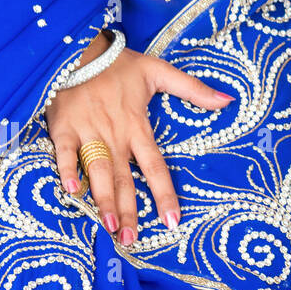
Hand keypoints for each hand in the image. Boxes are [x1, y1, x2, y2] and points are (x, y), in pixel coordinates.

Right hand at [45, 33, 233, 243]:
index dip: (164, 194)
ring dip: (103, 200)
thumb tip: (227, 101)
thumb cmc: (120, 65)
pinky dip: (66, 171)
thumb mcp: (161, 73)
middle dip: (130, 210)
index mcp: (138, 126)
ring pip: (97, 172)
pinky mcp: (62, 128)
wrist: (80, 49)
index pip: (155, 166)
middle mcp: (115, 135)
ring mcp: (88, 133)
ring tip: (111, 228)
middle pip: (125, 179)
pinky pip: (63, 153)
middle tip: (133, 241)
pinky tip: (72, 191)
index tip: (172, 221)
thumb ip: (193, 89)